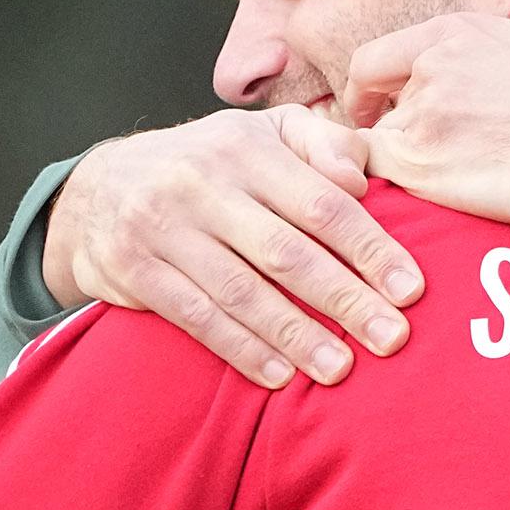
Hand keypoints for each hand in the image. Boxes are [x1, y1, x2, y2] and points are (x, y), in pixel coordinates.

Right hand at [44, 104, 421, 387]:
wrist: (98, 188)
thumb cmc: (209, 164)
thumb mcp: (263, 134)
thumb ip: (321, 145)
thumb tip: (362, 179)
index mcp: (244, 147)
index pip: (321, 203)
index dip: (369, 249)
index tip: (410, 290)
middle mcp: (200, 183)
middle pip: (286, 252)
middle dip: (345, 300)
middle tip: (392, 339)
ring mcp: (161, 227)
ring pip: (241, 291)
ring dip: (296, 335)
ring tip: (341, 369)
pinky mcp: (132, 269)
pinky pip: (196, 316)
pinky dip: (240, 349)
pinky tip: (280, 374)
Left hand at [342, 15, 509, 227]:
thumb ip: (471, 53)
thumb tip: (451, 72)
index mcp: (450, 33)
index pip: (375, 59)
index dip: (366, 90)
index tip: (372, 109)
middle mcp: (429, 66)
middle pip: (384, 108)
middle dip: (400, 130)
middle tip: (435, 156)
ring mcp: (422, 114)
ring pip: (387, 144)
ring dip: (414, 162)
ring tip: (466, 177)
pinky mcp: (422, 163)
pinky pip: (383, 175)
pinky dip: (399, 186)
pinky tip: (439, 193)